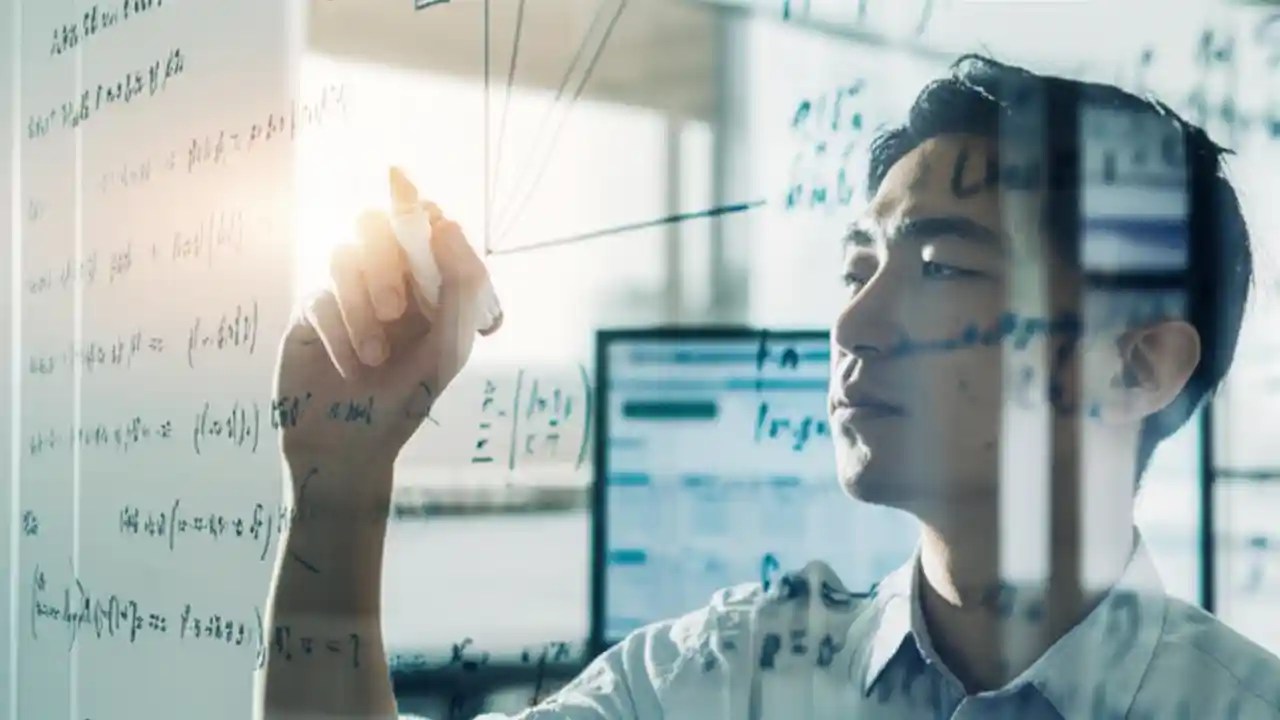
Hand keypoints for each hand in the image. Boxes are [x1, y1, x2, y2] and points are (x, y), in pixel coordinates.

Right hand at [273, 183, 497, 500]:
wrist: (352, 446)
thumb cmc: (409, 397)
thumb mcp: (448, 346)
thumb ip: (458, 285)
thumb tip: (446, 222)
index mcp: (426, 283)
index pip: (421, 226)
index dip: (414, 202)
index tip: (405, 185)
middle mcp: (386, 280)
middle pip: (376, 228)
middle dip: (386, 264)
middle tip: (397, 311)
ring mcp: (346, 293)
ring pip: (346, 257)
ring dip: (363, 307)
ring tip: (376, 356)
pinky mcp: (311, 311)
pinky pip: (321, 296)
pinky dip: (340, 332)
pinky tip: (350, 365)